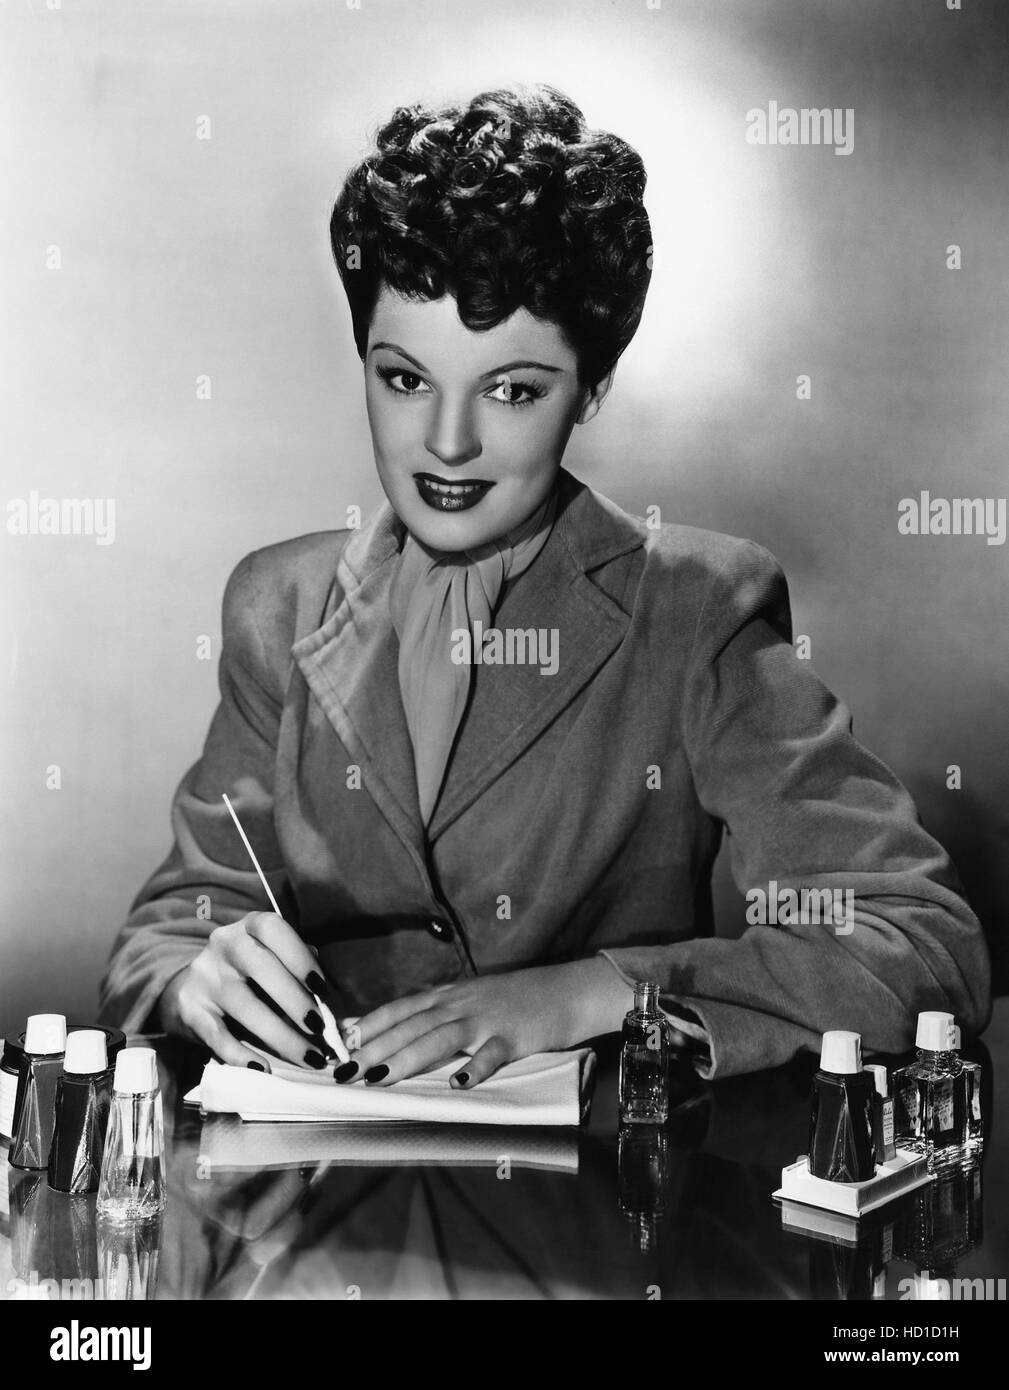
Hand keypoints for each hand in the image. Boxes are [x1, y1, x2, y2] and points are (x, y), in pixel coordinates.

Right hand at [158, 912, 337, 1070]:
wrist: (189, 990)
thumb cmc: (247, 974)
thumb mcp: (271, 958)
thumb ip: (298, 967)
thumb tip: (326, 996)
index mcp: (249, 926)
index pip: (273, 928)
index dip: (300, 957)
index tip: (322, 989)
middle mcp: (223, 944)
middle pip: (261, 967)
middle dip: (295, 1000)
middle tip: (320, 1028)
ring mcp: (204, 976)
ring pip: (245, 1007)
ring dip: (282, 1036)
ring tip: (308, 1057)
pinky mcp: (189, 1009)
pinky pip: (218, 1036)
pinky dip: (242, 1055)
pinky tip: (265, 1068)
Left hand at [343, 958, 630, 1088]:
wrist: (566, 989)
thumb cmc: (516, 1000)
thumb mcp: (472, 999)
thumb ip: (438, 1013)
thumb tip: (398, 1031)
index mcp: (450, 995)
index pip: (401, 1009)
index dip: (370, 1027)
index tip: (340, 1046)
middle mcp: (462, 1003)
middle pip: (412, 1025)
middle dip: (375, 1049)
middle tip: (345, 1072)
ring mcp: (488, 1019)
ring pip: (441, 1038)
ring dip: (408, 1058)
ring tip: (380, 1080)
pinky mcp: (515, 1036)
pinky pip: (493, 1054)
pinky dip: (475, 1068)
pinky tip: (458, 1084)